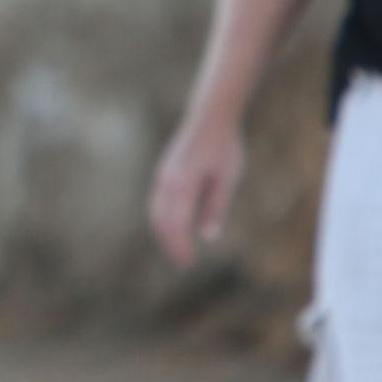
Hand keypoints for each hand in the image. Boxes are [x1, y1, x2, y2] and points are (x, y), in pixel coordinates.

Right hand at [148, 114, 244, 268]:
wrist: (209, 117)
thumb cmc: (223, 148)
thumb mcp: (227, 179)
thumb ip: (216, 207)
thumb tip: (207, 237)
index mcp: (183, 184)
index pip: (177, 224)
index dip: (180, 246)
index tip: (188, 264)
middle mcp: (167, 181)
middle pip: (161, 221)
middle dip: (170, 244)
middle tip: (184, 263)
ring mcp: (162, 176)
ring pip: (155, 211)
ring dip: (164, 233)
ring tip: (178, 249)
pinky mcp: (164, 172)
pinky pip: (157, 202)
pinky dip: (163, 220)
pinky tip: (175, 227)